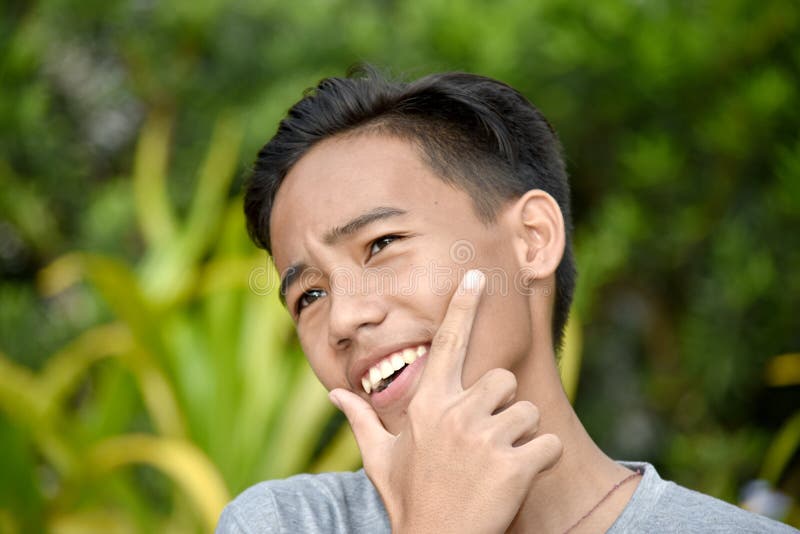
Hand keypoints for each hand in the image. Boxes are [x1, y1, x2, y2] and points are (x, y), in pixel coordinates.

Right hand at [330, 270, 562, 533]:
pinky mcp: (516, 464)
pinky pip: (548, 444)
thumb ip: (360, 419)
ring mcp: (486, 438)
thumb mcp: (380, 459)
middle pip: (503, 380)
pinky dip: (541, 461)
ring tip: (497, 465)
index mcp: (427, 404)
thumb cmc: (410, 501)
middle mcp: (456, 413)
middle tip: (483, 443)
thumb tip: (333, 392)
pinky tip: (517, 481)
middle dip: (501, 407)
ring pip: (529, 412)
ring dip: (521, 437)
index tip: (477, 276)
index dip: (463, 306)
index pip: (449, 342)